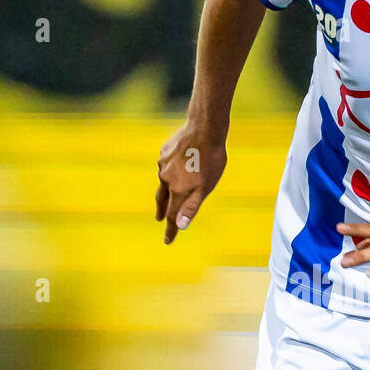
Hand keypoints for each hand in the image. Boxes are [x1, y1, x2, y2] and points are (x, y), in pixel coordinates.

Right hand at [155, 125, 226, 244]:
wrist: (204, 129)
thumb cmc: (210, 160)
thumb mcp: (205, 187)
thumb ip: (191, 207)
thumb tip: (180, 226)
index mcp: (177, 190)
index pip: (172, 216)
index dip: (171, 230)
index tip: (167, 241)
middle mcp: (166, 178)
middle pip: (163, 199)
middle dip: (162, 210)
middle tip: (159, 219)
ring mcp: (163, 163)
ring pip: (163, 180)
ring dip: (165, 189)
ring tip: (168, 193)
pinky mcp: (164, 151)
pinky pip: (165, 165)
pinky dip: (169, 170)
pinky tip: (175, 167)